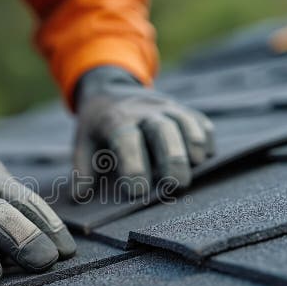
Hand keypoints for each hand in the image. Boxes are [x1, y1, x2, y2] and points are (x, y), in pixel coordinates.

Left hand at [73, 66, 214, 199]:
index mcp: (115, 120)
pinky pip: (201, 122)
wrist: (110, 87)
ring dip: (193, 146)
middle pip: (163, 130)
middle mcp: (143, 111)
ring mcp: (167, 108)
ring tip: (194, 170)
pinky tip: (203, 159)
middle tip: (175, 186)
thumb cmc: (97, 125)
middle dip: (172, 159)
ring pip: (186, 123)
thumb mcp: (82, 142)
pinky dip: (206, 140)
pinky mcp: (183, 110)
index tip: (136, 193)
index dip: (133, 166)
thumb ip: (82, 170)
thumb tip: (80, 198)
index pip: (126, 140)